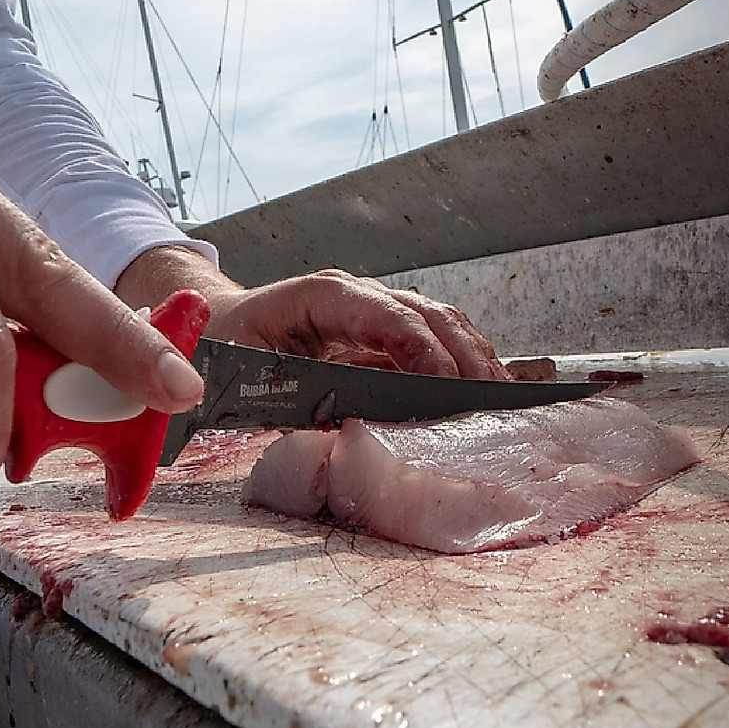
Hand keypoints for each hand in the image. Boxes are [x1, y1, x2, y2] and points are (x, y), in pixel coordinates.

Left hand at [116, 249, 509, 380]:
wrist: (224, 325)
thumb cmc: (231, 347)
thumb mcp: (242, 373)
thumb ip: (279, 397)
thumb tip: (325, 431)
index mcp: (322, 296)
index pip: (385, 314)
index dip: (419, 347)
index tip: (446, 384)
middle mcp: (358, 297)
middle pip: (428, 313)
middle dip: (464, 353)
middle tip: (493, 396)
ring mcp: (377, 312)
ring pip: (441, 323)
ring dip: (475, 357)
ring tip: (504, 397)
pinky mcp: (385, 336)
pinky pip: (434, 342)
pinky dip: (464, 364)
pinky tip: (486, 392)